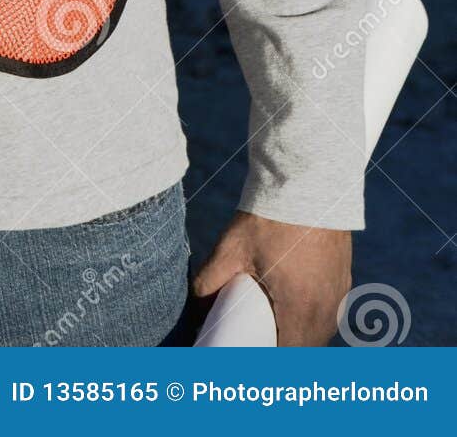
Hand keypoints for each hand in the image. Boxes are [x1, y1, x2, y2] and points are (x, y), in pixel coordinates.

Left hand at [193, 210, 351, 345]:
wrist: (307, 181)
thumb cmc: (269, 216)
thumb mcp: (231, 248)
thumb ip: (209, 280)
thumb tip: (196, 307)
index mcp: (300, 308)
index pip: (287, 355)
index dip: (268, 359)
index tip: (251, 357)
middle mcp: (326, 308)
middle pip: (306, 347)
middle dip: (283, 350)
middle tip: (259, 345)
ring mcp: (338, 293)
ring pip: (321, 331)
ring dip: (301, 336)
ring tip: (276, 331)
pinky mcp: (345, 278)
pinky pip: (331, 312)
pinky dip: (314, 317)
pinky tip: (297, 311)